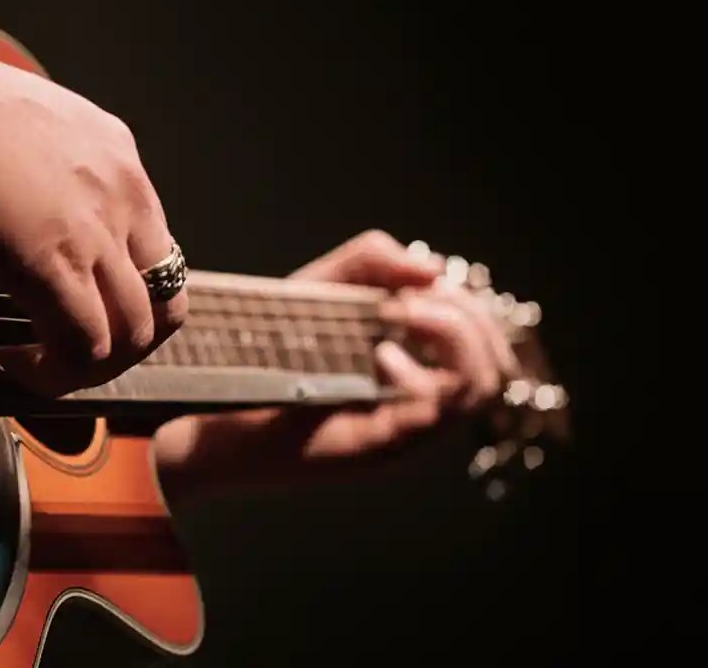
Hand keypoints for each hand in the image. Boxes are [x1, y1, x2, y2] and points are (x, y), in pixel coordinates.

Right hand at [0, 0, 183, 394]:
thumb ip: (18, 185)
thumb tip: (0, 219)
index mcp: (103, 150)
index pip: (158, 244)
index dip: (136, 297)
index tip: (99, 325)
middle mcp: (111, 180)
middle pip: (162, 289)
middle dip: (127, 340)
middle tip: (78, 368)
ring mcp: (89, 216)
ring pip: (133, 325)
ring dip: (92, 366)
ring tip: (43, 380)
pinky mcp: (51, 253)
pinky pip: (86, 343)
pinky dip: (61, 373)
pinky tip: (19, 372)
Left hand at [152, 230, 516, 502]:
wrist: (212, 412)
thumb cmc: (264, 353)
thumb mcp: (321, 289)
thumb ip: (371, 261)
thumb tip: (434, 268)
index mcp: (411, 361)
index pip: (484, 337)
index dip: (469, 305)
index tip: (422, 286)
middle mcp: (416, 399)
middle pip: (495, 362)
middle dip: (469, 319)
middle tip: (414, 303)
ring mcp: (402, 426)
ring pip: (478, 386)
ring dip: (453, 340)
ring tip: (401, 318)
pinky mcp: (379, 446)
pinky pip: (435, 411)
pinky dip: (419, 374)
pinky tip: (381, 356)